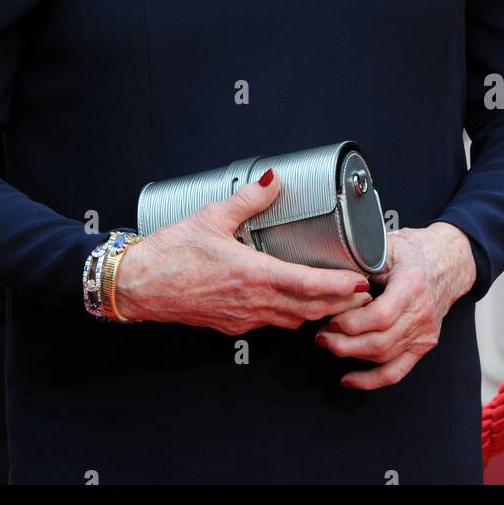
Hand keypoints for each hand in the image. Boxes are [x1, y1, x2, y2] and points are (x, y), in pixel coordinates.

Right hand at [113, 169, 372, 332]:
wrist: (138, 286)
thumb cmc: (169, 254)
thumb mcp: (211, 216)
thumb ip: (247, 199)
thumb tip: (273, 179)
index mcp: (251, 275)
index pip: (307, 286)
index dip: (338, 288)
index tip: (361, 282)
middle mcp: (252, 302)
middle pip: (308, 309)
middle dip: (340, 303)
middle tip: (364, 293)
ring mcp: (242, 318)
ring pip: (292, 320)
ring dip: (317, 312)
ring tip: (340, 300)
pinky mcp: (232, 324)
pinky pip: (271, 324)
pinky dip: (292, 316)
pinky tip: (296, 305)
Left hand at [310, 223, 476, 389]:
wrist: (446, 262)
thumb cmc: (414, 251)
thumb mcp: (387, 245)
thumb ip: (362, 259)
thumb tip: (332, 272)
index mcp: (412, 284)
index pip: (381, 315)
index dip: (352, 322)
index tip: (331, 318)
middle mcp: (421, 313)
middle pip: (380, 341)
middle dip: (344, 343)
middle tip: (321, 335)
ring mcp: (424, 333)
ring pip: (384, 357)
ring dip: (352, 356)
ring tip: (329, 344)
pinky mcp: (423, 346)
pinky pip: (397, 371)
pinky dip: (372, 380)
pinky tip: (350, 379)